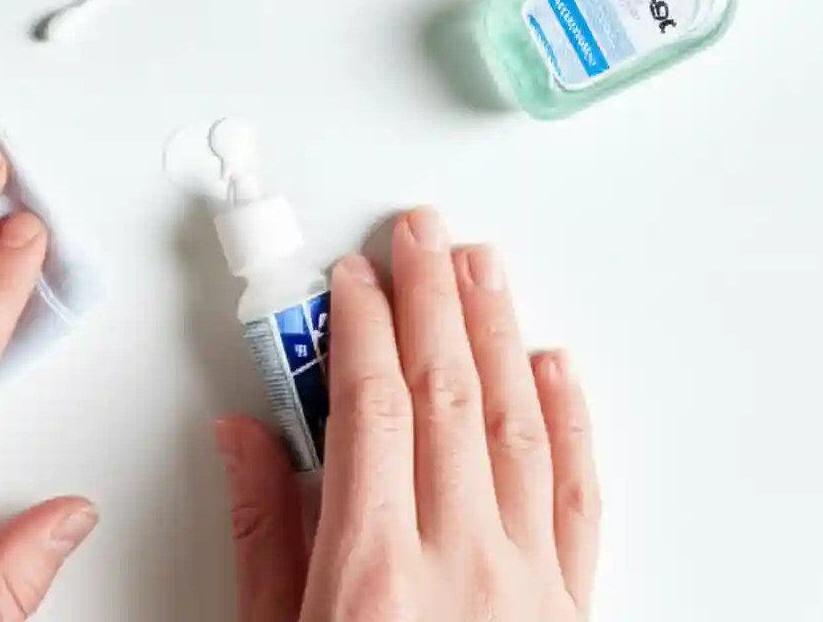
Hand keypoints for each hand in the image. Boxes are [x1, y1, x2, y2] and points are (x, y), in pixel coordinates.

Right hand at [217, 207, 599, 620]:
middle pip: (446, 395)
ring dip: (496, 333)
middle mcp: (460, 567)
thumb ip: (264, 536)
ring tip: (479, 270)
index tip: (353, 280)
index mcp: (373, 572)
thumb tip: (244, 439)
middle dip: (430, 299)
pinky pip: (578, 492)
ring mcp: (527, 584)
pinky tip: (550, 366)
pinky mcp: (570, 604)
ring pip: (516, 426)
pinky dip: (567, 417)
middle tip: (419, 237)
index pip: (372, 408)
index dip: (363, 328)